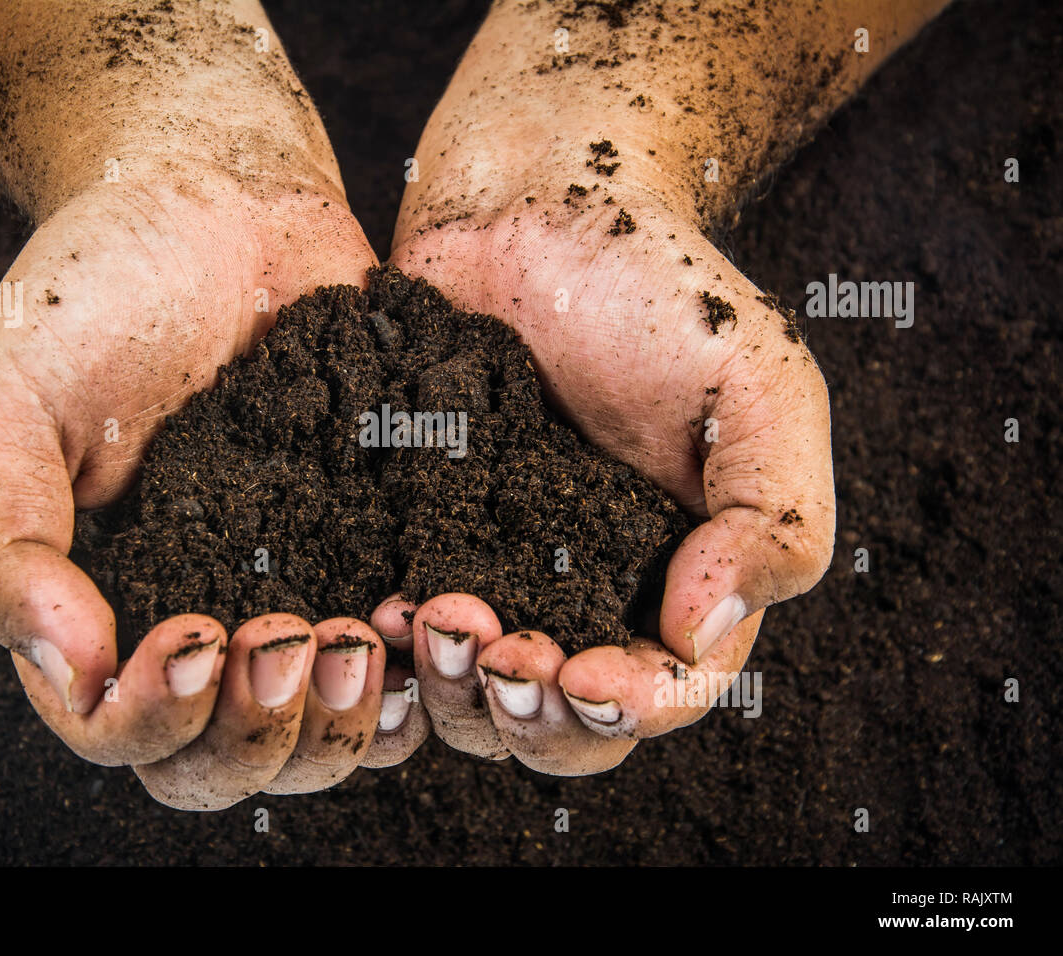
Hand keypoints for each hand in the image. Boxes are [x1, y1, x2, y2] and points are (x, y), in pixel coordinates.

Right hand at [0, 165, 435, 803]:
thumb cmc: (94, 291)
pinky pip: (410, 657)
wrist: (216, 198)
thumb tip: (69, 672)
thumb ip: (4, 538)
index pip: (117, 736)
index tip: (199, 634)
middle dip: (265, 734)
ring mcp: (298, 593)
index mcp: (100, 609)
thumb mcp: (8, 404)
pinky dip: (425, 669)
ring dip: (354, 726)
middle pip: (230, 766)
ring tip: (372, 638)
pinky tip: (435, 614)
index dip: (156, 721)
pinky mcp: (379, 551)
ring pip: (326, 739)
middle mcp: (201, 621)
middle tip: (297, 638)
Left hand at [379, 0, 855, 771]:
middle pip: (560, 724)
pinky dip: (394, 645)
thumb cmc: (664, 289)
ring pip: (473, 695)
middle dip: (530, 715)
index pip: (662, 692)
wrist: (535, 203)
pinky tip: (378, 604)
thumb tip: (700, 633)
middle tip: (497, 655)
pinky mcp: (421, 535)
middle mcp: (586, 595)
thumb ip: (771, 518)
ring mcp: (496, 571)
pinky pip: (403, 627)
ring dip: (454, 693)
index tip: (584, 678)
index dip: (625, 710)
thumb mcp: (762, 391)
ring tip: (429, 622)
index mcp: (681, 579)